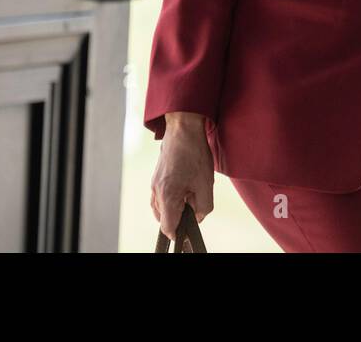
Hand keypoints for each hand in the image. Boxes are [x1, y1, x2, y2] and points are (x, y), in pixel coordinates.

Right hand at [151, 112, 214, 240]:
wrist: (183, 126)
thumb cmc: (193, 152)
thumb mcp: (206, 183)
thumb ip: (204, 207)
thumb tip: (198, 217)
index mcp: (166, 196)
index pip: (167, 226)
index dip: (178, 233)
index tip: (187, 231)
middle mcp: (156, 191)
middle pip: (163, 217)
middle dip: (179, 217)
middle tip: (195, 204)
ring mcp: (154, 183)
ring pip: (162, 206)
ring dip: (176, 206)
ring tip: (192, 191)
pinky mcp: (157, 175)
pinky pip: (162, 194)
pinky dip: (173, 196)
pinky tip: (187, 184)